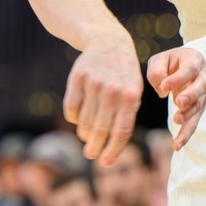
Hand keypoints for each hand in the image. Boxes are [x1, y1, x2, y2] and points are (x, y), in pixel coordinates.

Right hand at [64, 33, 143, 164]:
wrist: (109, 43)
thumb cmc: (124, 75)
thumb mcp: (134, 92)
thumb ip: (126, 116)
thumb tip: (113, 145)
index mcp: (131, 97)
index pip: (121, 132)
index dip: (112, 150)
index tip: (105, 163)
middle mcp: (112, 91)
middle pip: (100, 129)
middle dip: (95, 147)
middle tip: (91, 155)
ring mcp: (93, 84)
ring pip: (84, 120)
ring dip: (84, 133)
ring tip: (86, 136)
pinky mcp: (77, 78)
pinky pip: (71, 108)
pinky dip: (74, 118)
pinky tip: (78, 119)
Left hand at [146, 46, 205, 150]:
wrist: (190, 65)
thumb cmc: (172, 62)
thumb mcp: (161, 59)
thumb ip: (157, 71)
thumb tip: (162, 91)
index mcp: (194, 62)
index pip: (188, 70)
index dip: (177, 79)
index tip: (164, 87)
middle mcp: (202, 78)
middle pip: (200, 88)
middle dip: (190, 96)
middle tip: (178, 103)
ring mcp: (202, 95)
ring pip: (198, 107)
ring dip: (188, 116)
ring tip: (177, 121)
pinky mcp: (198, 108)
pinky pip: (193, 122)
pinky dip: (186, 133)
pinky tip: (177, 144)